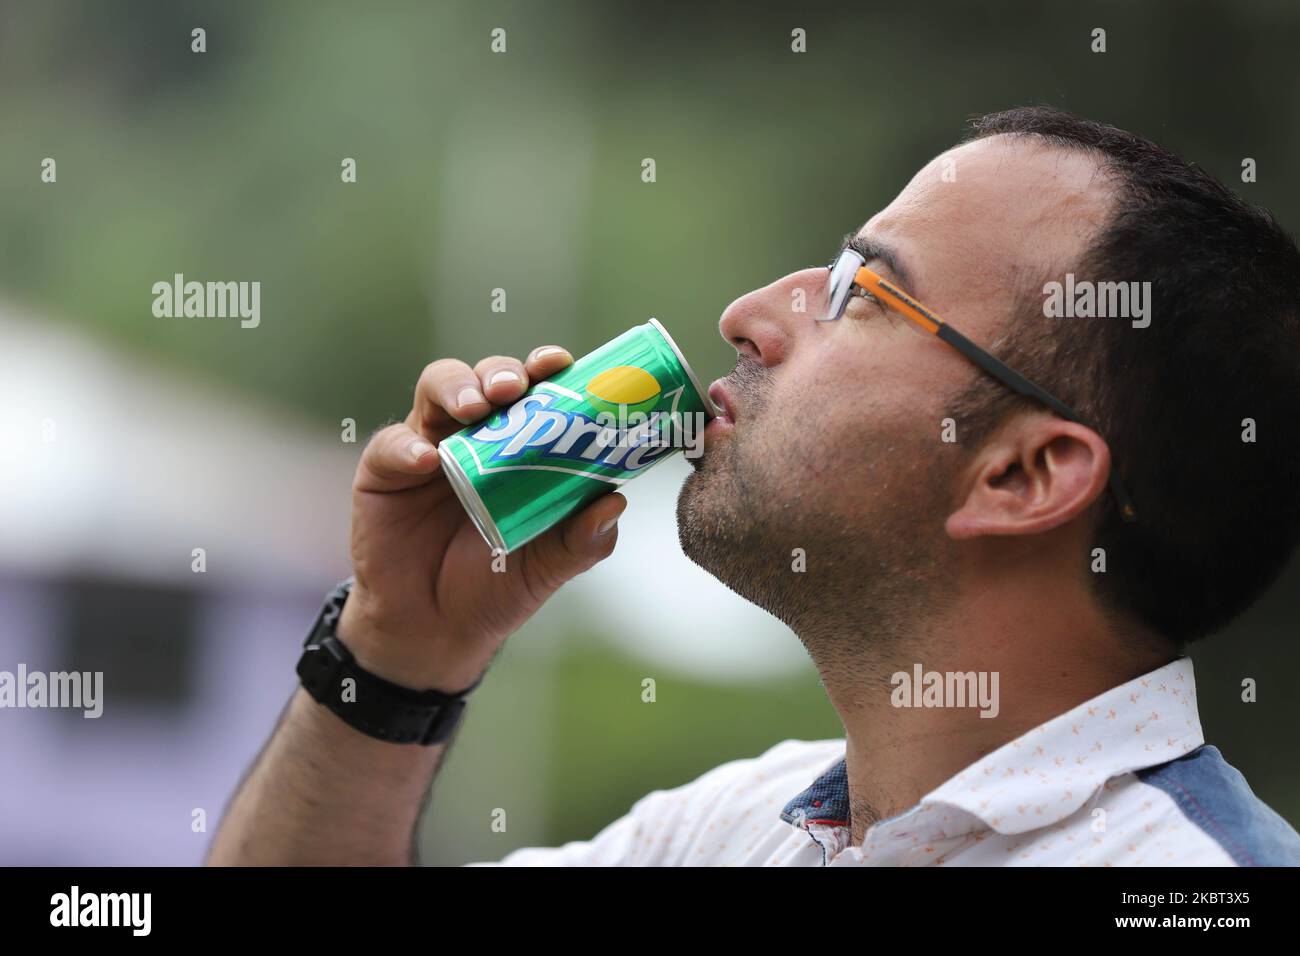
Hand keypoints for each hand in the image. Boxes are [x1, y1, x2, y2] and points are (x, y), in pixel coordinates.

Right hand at [337, 346, 626, 691]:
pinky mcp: (384, 472)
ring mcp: (427, 447)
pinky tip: (427, 461)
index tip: (562, 362)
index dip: (547, 369)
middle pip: (486, 377)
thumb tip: (615, 502)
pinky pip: (392, 445)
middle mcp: (473, 435)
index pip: (535, 391)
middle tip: (515, 388)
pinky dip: (408, 446)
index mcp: (518, 445)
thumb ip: (584, 539)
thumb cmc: (498, 585)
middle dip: (502, 372)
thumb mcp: (550, 565)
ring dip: (457, 386)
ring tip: (474, 408)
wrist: (438, 630)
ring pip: (437, 387)